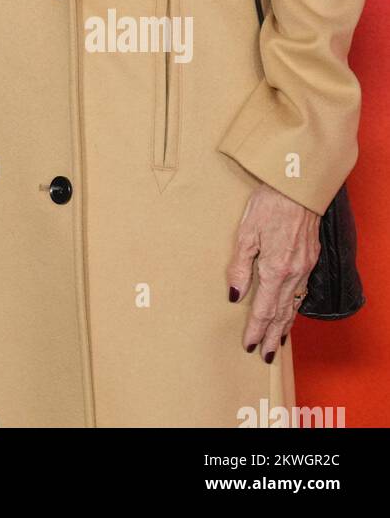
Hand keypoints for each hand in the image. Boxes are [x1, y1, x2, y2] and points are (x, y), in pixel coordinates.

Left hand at [227, 182, 322, 359]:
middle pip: (282, 313)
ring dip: (284, 325)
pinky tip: (290, 311)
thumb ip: (240, 267)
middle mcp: (294, 274)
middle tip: (265, 356)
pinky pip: (302, 292)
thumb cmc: (268, 205)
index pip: (264, 309)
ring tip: (277, 342)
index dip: (256, 329)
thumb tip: (234, 295)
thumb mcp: (246, 233)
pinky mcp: (310, 260)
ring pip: (294, 304)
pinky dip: (295, 308)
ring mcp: (305, 268)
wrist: (297, 188)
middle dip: (272, 336)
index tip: (249, 345)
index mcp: (275, 269)